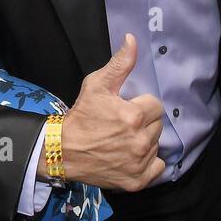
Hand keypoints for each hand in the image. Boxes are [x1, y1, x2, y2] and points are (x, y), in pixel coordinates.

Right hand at [58, 33, 164, 190]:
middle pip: (157, 126)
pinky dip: (148, 164)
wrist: (62, 150)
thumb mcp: (97, 85)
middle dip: (143, 124)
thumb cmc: (81, 116)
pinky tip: (131, 157)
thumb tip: (132, 39)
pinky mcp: (137, 181)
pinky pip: (157, 168)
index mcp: (135, 116)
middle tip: (122, 125)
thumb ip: (120, 63)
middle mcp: (141, 141)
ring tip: (123, 140)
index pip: (155, 106)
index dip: (141, 106)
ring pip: (156, 146)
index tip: (125, 110)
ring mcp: (139, 163)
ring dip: (144, 142)